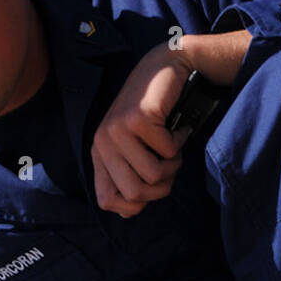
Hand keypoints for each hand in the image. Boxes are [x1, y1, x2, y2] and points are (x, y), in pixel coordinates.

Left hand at [91, 42, 194, 218]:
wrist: (165, 68)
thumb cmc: (154, 114)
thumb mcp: (136, 149)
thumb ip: (130, 177)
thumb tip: (130, 212)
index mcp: (99, 153)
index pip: (106, 200)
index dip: (133, 205)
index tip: (150, 188)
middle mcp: (103, 142)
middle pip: (134, 193)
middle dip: (161, 188)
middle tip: (170, 166)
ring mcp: (118, 129)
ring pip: (154, 175)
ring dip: (174, 164)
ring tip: (174, 145)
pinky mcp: (139, 118)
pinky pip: (168, 152)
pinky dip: (181, 142)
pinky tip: (178, 127)